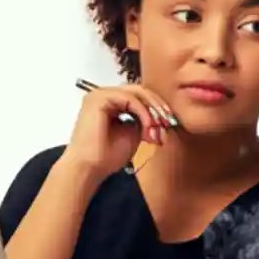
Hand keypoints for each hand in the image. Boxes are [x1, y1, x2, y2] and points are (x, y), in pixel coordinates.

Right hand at [61, 83, 175, 178]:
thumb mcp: (133, 134)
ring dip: (151, 108)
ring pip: (135, 92)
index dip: (156, 108)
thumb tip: (161, 118)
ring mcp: (100, 95)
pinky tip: (148, 125)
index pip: (138, 96)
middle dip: (157, 106)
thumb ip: (144, 122)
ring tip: (159, 125)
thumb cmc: (106, 156)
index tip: (169, 123)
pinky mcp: (99, 99)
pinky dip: (142, 111)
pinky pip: (128, 98)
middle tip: (168, 121)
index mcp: (110, 103)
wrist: (89, 167)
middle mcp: (104, 96)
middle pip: (139, 91)